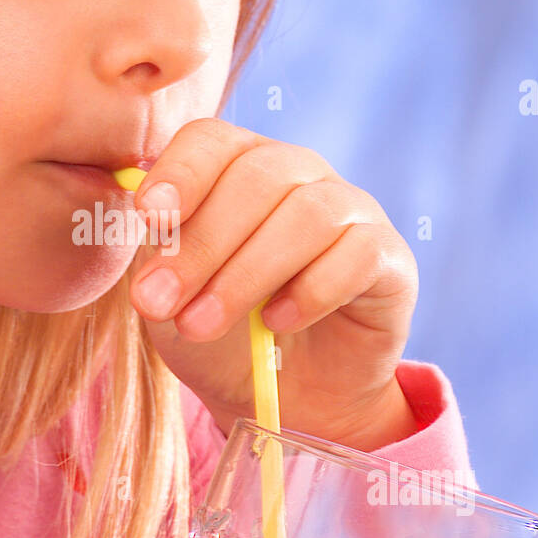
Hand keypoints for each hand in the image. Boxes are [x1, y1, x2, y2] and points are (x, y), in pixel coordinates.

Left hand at [126, 119, 420, 448]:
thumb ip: (162, 265)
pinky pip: (356, 255)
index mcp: (239, 167)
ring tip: (201, 324)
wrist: (289, 397)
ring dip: (245, 274)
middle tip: (159, 303)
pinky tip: (277, 322)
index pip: (213, 140)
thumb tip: (152, 243)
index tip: (149, 217)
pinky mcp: (388, 256)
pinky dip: (310, 290)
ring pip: (306, 215)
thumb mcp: (175, 302)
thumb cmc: (225, 336)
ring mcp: (350, 210)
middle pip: (256, 177)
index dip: (181, 172)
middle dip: (201, 244)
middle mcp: (298, 174)